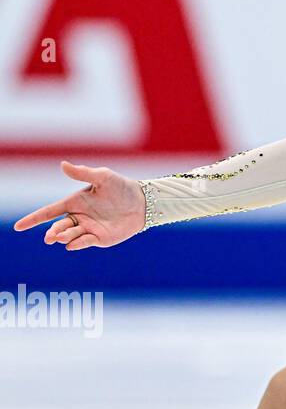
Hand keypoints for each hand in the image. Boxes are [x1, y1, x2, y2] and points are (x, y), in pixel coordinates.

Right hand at [11, 161, 147, 249]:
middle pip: (58, 227)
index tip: (18, 227)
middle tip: (51, 236)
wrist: (143, 202)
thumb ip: (83, 173)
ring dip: (64, 237)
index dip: (33, 219)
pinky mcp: (100, 239)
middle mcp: (79, 217)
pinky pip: (84, 243)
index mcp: (75, 202)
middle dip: (52, 232)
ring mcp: (88, 229)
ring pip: (69, 236)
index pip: (49, 211)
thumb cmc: (122, 187)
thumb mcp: (103, 177)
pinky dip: (77, 244)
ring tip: (61, 237)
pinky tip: (72, 244)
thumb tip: (63, 164)